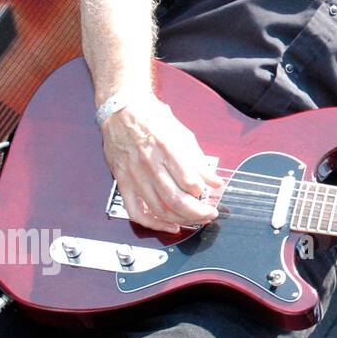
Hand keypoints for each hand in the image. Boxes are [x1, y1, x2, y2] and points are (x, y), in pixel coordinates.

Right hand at [99, 95, 224, 233]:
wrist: (122, 111)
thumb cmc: (154, 120)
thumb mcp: (182, 134)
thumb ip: (198, 160)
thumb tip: (214, 180)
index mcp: (167, 148)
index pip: (188, 180)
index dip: (203, 192)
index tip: (212, 193)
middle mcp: (150, 164)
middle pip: (175, 199)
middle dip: (197, 212)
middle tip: (210, 214)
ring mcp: (134, 175)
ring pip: (158, 209)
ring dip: (180, 219)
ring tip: (195, 220)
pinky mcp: (123, 183)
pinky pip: (136, 212)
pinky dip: (153, 224)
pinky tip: (169, 226)